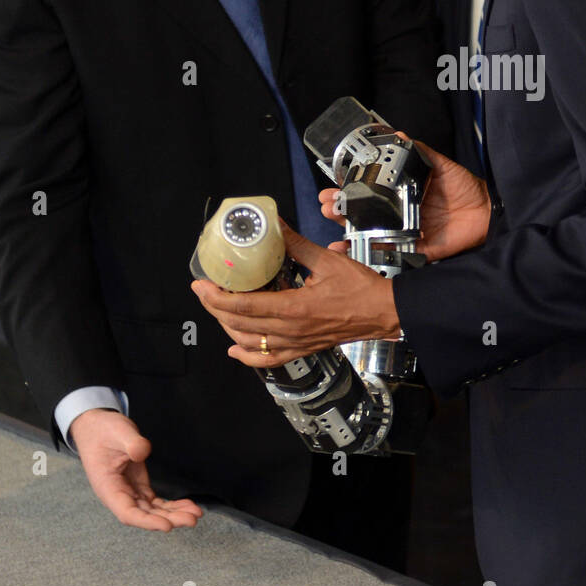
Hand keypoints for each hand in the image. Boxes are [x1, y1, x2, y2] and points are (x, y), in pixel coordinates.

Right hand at [68, 408, 202, 530]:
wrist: (96, 428)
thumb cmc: (103, 431)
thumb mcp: (118, 432)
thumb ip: (131, 442)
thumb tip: (142, 452)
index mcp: (108, 487)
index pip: (128, 513)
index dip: (147, 522)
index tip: (167, 526)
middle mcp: (118, 495)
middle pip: (145, 515)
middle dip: (169, 519)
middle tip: (192, 519)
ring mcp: (129, 492)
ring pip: (153, 511)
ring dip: (174, 514)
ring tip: (196, 514)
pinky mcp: (138, 487)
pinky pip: (156, 502)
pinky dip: (171, 506)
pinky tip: (187, 506)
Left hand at [192, 221, 399, 366]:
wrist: (383, 312)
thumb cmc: (360, 289)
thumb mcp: (327, 260)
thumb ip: (296, 244)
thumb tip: (276, 225)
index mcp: (293, 308)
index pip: (244, 306)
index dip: (217, 297)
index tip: (201, 285)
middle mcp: (290, 330)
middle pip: (240, 325)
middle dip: (215, 308)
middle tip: (204, 291)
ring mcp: (295, 343)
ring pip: (249, 343)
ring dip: (228, 328)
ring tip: (217, 310)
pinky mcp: (302, 350)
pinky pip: (268, 360)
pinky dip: (248, 357)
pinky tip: (235, 350)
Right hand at [316, 138, 489, 261]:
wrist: (486, 210)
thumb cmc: (464, 187)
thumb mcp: (439, 165)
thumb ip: (419, 151)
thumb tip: (398, 132)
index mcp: (402, 194)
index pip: (369, 193)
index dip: (349, 191)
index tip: (331, 189)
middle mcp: (400, 214)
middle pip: (363, 215)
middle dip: (340, 210)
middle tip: (326, 206)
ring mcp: (405, 233)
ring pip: (370, 235)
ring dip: (347, 231)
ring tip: (332, 222)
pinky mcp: (416, 251)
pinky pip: (390, 255)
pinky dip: (369, 255)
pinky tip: (348, 252)